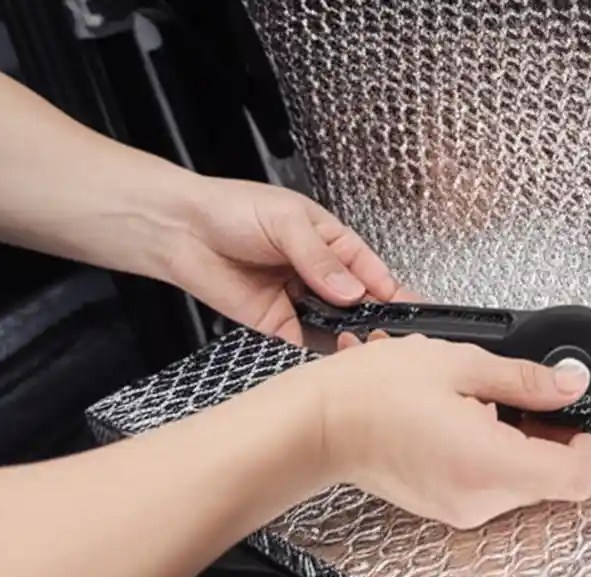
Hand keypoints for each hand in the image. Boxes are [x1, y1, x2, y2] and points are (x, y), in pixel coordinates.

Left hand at [165, 177, 417, 343]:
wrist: (179, 230)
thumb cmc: (231, 210)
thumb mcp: (286, 221)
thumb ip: (320, 258)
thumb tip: (352, 290)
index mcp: (332, 241)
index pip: (373, 269)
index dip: (393, 289)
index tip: (411, 306)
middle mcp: (321, 273)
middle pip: (360, 301)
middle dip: (378, 316)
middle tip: (394, 332)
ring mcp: (301, 300)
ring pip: (339, 323)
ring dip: (353, 334)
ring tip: (368, 344)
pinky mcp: (279, 324)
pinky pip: (309, 341)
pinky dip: (324, 349)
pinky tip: (336, 351)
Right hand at [297, 331, 590, 528]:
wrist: (316, 424)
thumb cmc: (373, 392)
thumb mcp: (462, 365)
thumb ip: (525, 380)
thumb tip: (570, 384)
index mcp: (491, 465)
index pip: (576, 478)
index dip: (588, 446)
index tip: (578, 419)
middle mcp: (480, 499)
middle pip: (550, 480)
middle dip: (551, 439)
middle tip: (526, 398)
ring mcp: (460, 508)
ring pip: (522, 483)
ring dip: (520, 445)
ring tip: (482, 404)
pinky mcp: (444, 506)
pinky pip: (491, 485)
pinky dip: (493, 456)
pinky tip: (465, 422)